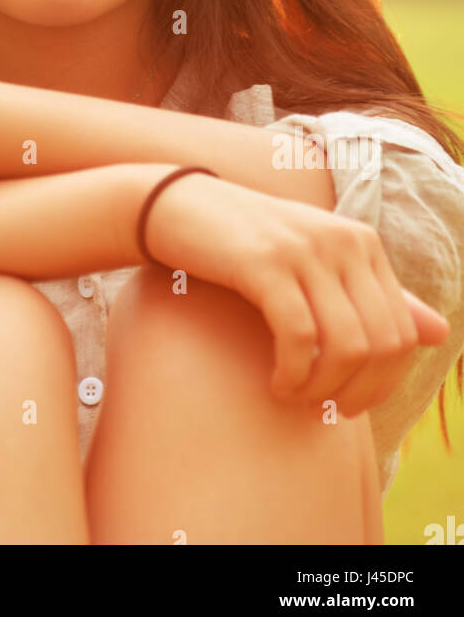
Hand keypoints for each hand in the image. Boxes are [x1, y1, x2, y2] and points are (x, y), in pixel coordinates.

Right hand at [144, 172, 450, 417]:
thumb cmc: (245, 243)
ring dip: (322, 387)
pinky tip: (275, 383)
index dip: (382, 382)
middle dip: (357, 391)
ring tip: (294, 396)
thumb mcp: (315, 264)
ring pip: (347, 346)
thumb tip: (439, 333)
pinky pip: (299, 337)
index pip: (402, 332)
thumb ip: (374, 297)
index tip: (345, 402)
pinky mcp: (266, 263)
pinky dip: (293, 374)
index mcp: (362, 243)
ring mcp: (306, 250)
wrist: (178, 208)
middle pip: (382, 343)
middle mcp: (343, 241)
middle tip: (322, 408)